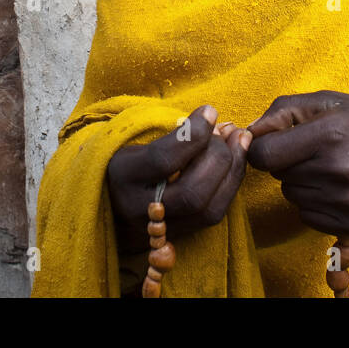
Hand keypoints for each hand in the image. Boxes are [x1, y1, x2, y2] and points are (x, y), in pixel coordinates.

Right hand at [106, 105, 250, 252]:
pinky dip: (230, 185)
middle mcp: (139, 208)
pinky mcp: (179, 236)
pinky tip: (235, 161)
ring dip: (233, 171)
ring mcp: (160, 228)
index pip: (163, 160)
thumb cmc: (127, 161)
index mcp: (122, 175)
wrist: (108, 200)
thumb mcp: (135, 140)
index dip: (194, 135)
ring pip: (208, 210)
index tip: (210, 111)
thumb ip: (172, 134)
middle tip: (227, 129)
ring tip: (240, 140)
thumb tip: (214, 119)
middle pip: (192, 192)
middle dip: (219, 157)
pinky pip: (213, 215)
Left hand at [246, 90, 348, 236]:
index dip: (264, 147)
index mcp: (330, 135)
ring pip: (291, 196)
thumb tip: (249, 132)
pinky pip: (308, 216)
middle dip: (288, 161)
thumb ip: (283, 110)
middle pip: (278, 175)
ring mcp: (346, 202)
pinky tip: (337, 186)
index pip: (264, 155)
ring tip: (329, 166)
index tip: (278, 141)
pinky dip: (314, 202)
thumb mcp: (330, 101)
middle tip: (315, 150)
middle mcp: (337, 171)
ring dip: (301, 182)